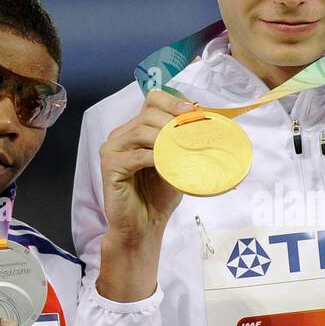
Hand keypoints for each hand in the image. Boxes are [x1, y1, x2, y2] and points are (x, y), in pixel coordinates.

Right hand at [100, 89, 194, 247]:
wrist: (143, 226)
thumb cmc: (158, 196)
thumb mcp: (178, 165)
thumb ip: (185, 146)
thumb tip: (214, 132)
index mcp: (137, 129)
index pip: (152, 100)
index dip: (172, 102)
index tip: (192, 112)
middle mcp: (121, 134)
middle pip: (148, 114)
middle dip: (174, 123)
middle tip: (195, 136)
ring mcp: (112, 149)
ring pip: (141, 131)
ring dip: (167, 140)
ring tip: (185, 151)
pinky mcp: (109, 166)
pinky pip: (136, 155)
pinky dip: (156, 158)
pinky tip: (169, 166)